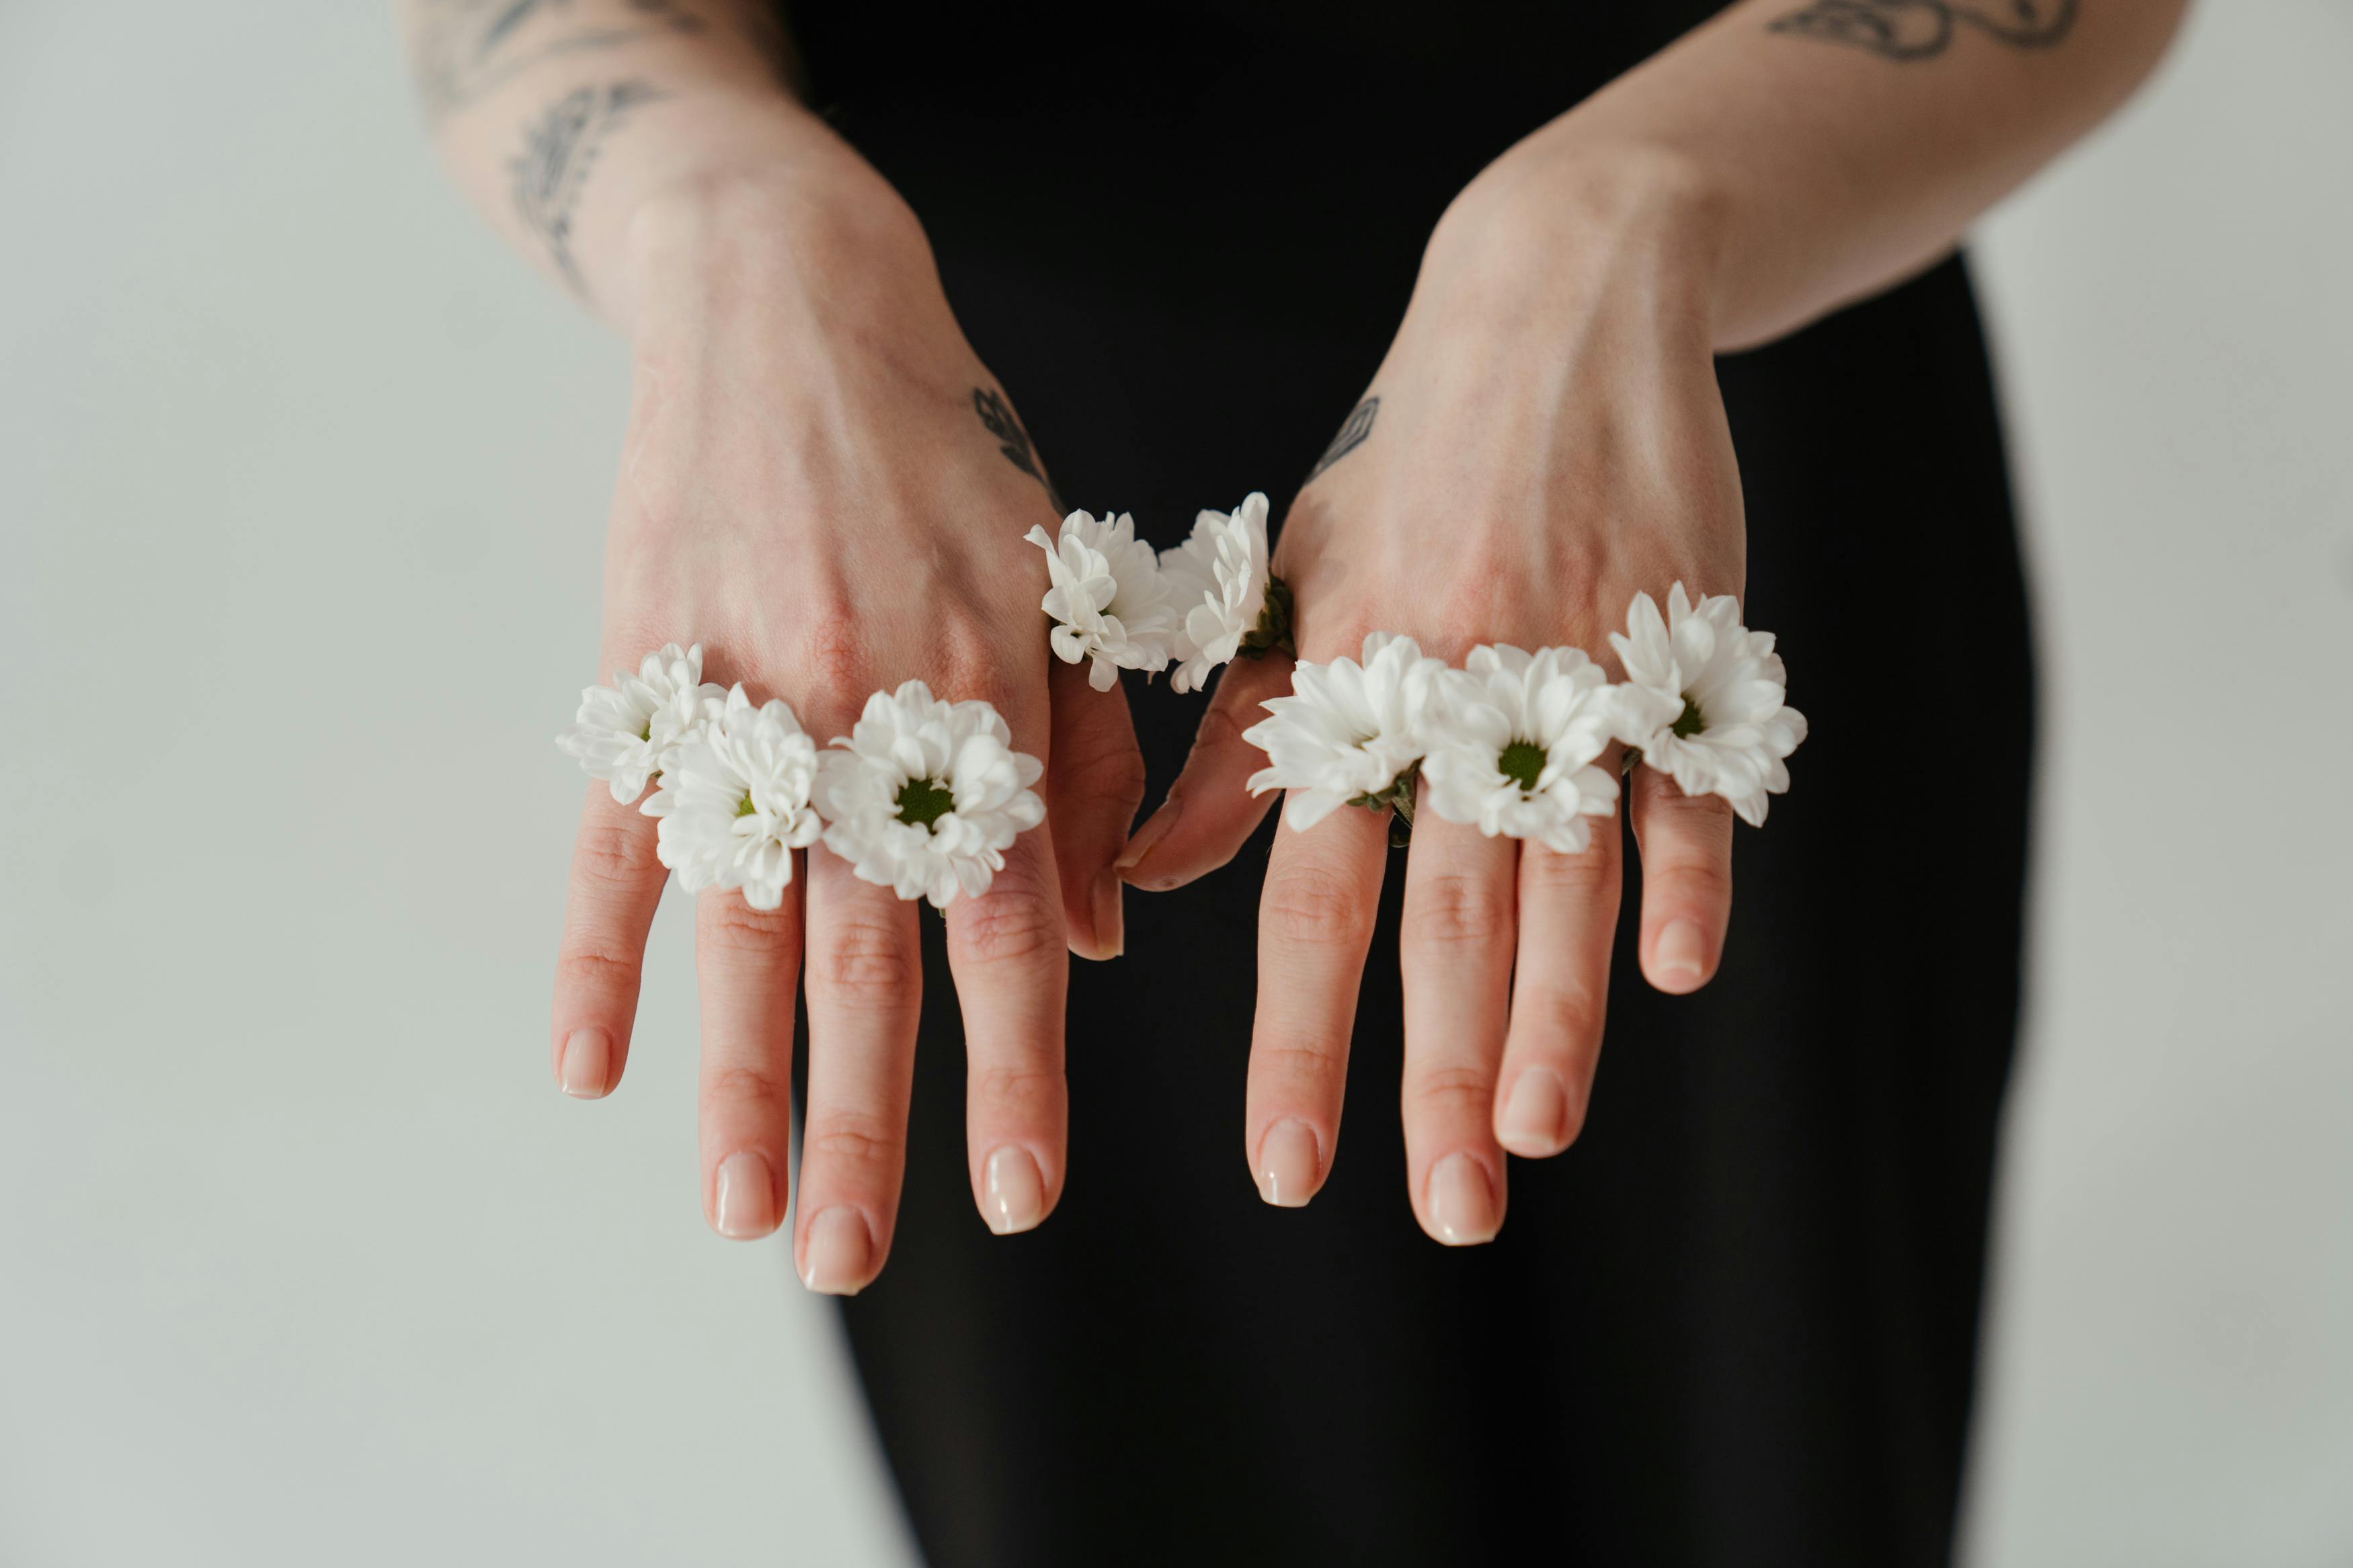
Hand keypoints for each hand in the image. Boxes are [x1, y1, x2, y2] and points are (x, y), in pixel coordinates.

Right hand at [548, 174, 1143, 1288]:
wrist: (792, 305)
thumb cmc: (951, 461)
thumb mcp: (1057, 586)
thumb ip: (1078, 767)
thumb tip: (1095, 948)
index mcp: (987, 698)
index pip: (1009, 923)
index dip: (1017, 1065)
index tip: (1021, 1195)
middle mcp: (868, 713)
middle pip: (868, 955)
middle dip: (867, 1117)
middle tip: (856, 1258)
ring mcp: (745, 696)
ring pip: (742, 922)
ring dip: (736, 1078)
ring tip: (740, 1212)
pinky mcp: (643, 672)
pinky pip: (619, 833)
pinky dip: (601, 949)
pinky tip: (589, 1066)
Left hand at [1119, 151, 1742, 1242]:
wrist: (1560, 304)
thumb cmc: (1407, 463)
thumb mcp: (1291, 582)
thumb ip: (1233, 745)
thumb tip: (1156, 886)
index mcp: (1347, 683)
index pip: (1308, 895)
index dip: (1300, 1038)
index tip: (1289, 1166)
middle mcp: (1454, 691)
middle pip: (1445, 915)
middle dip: (1439, 1071)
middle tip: (1443, 1208)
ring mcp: (1574, 669)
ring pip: (1564, 871)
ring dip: (1554, 1011)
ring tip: (1535, 1135)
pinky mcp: (1680, 644)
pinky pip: (1685, 781)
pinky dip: (1684, 875)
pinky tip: (1677, 975)